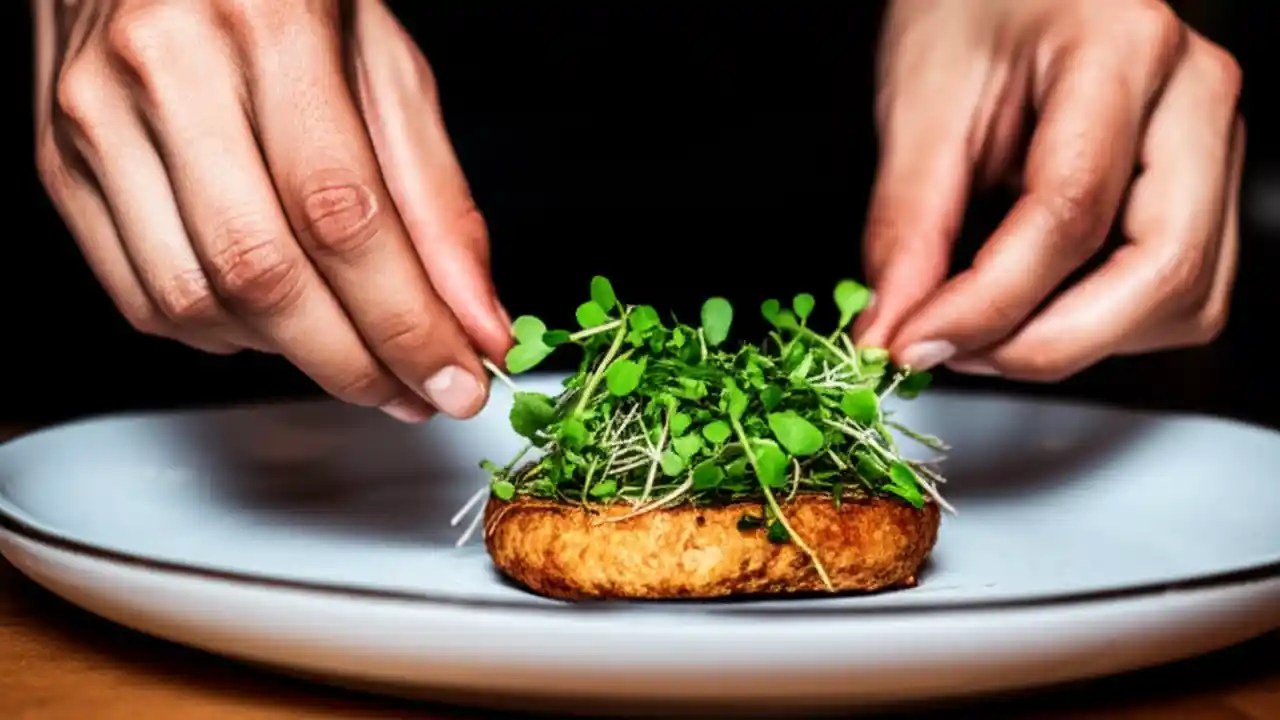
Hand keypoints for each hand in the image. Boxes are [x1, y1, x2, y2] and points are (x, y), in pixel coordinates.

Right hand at [33, 0, 511, 419]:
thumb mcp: (385, 65)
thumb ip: (437, 198)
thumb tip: (477, 321)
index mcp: (269, 23)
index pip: (343, 216)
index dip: (406, 322)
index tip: (458, 380)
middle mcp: (168, 68)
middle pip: (263, 273)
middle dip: (354, 362)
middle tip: (416, 393)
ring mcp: (96, 118)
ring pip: (195, 301)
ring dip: (293, 357)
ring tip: (358, 356)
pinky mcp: (61, 164)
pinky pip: (143, 298)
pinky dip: (225, 336)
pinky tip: (276, 321)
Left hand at [855, 0, 1243, 380]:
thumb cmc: (968, 10)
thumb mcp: (918, 105)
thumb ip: (907, 227)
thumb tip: (896, 329)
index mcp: (1123, 49)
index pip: (1071, 210)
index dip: (987, 301)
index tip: (914, 341)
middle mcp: (1194, 97)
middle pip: (1161, 270)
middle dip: (1047, 343)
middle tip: (953, 353)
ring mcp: (1214, 145)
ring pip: (1182, 300)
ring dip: (1077, 343)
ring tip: (983, 328)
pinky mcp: (1205, 187)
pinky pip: (1180, 297)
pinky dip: (1103, 327)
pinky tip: (1032, 307)